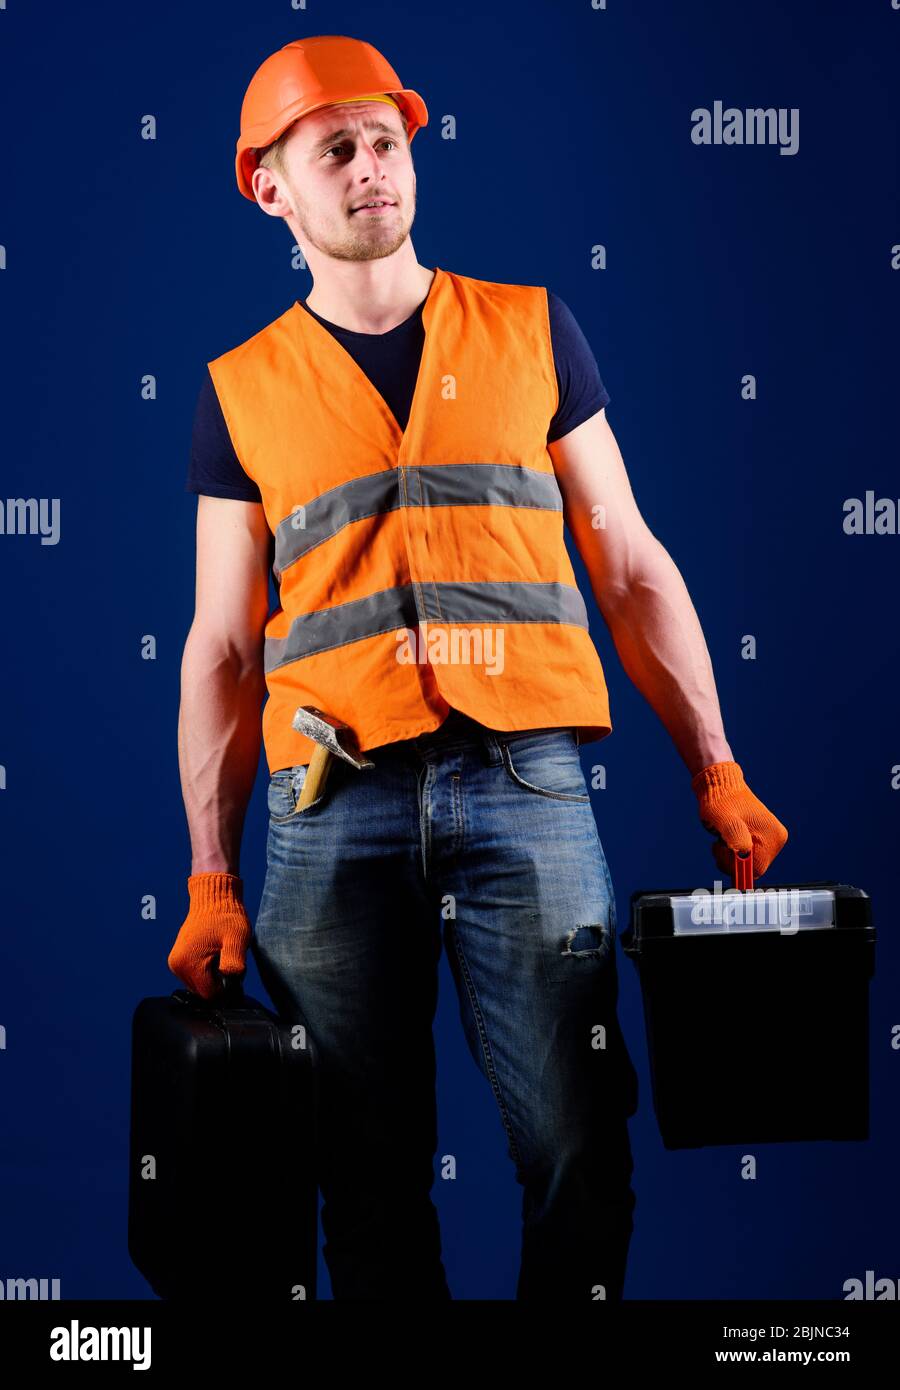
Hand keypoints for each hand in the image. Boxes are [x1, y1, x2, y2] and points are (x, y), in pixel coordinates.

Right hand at [167, 872, 251, 999]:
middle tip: (229, 958)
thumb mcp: (237, 939)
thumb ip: (234, 964)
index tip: (235, 971)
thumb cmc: (227, 916)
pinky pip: (196, 976)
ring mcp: (176, 964)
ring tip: (221, 954)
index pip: (210, 995)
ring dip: (214, 976)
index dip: (227, 988)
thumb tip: (231, 986)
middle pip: (204, 992)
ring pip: (200, 986)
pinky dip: (207, 971)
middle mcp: (177, 967)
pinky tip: (215, 954)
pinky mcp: (178, 961)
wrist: (213, 898)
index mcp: (189, 963)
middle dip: (220, 982)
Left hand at [691, 760, 787, 880]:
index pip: (757, 868)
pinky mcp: (761, 839)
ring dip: (730, 857)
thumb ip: (734, 835)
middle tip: (719, 844)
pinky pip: (745, 857)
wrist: (720, 786)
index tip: (721, 849)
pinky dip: (732, 853)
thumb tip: (744, 851)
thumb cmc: (721, 802)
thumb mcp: (724, 819)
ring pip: (747, 864)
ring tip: (721, 839)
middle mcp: (776, 839)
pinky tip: (725, 839)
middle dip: (731, 861)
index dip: (736, 866)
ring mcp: (769, 839)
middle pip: (753, 868)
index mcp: (773, 836)